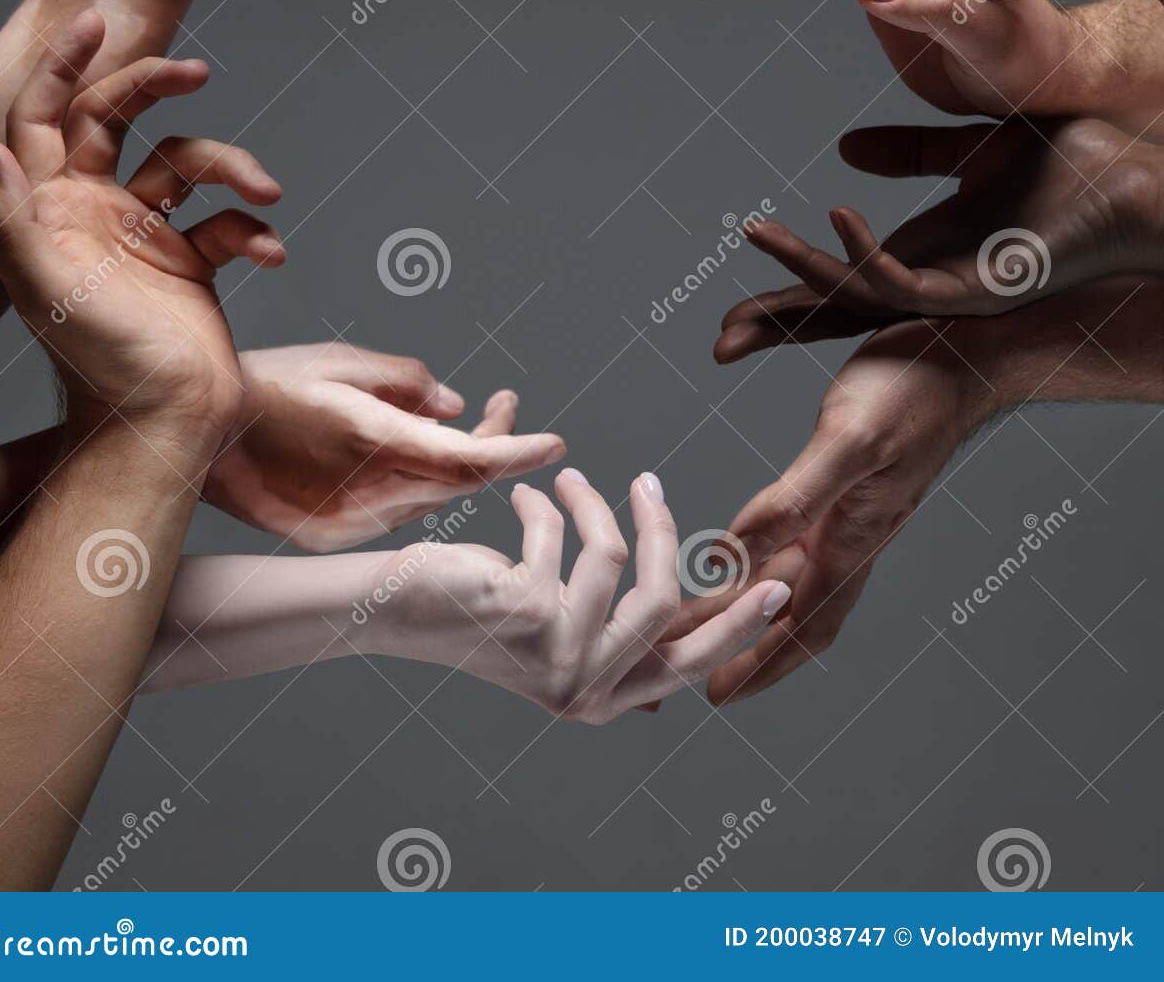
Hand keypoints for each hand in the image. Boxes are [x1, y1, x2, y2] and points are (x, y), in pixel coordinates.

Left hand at [0, 12, 284, 439]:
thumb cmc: (101, 364)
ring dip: (231, 167)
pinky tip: (266, 254)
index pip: (46, 118)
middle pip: (118, 121)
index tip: (98, 22)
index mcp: (50, 211)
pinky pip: (227, 222)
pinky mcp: (192, 263)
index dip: (65, 66)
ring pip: (187, 165)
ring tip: (264, 192)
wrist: (166, 427)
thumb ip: (9, 216)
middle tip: (194, 72)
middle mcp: (93, 214)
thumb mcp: (43, 287)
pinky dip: (252, 231)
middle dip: (155, 87)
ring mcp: (145, 236)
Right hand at [207, 349, 565, 551]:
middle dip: (493, 444)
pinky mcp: (331, 538)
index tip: (556, 441)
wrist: (191, 436)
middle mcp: (366, 492)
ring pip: (430, 497)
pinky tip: (414, 450)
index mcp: (373, 441)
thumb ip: (410, 380)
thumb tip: (460, 405)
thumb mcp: (342, 360)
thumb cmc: (268, 382)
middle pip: (457, 480)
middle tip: (507, 403)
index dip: (518, 451)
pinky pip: (395, 510)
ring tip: (467, 418)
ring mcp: (349, 524)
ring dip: (456, 462)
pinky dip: (416, 481)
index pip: (468, 459)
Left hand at [364, 468, 788, 721]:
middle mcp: (587, 693)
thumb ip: (618, 628)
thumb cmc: (484, 613)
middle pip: (666, 605)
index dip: (740, 625)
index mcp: (605, 702)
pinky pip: (567, 540)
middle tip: (655, 484)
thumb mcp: (562, 629)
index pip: (691, 664)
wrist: (402, 613)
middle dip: (669, 538)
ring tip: (568, 479)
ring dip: (594, 505)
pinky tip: (527, 498)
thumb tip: (688, 604)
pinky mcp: (531, 616)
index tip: (778, 586)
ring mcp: (559, 658)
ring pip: (616, 560)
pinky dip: (549, 509)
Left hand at [671, 316, 996, 704]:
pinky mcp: (847, 485)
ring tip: (694, 618)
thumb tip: (734, 556)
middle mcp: (851, 538)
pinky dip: (762, 556)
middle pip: (791, 614)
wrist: (964, 357)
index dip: (761, 663)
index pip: (803, 625)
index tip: (715, 696)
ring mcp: (851, 514)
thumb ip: (793, 501)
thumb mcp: (849, 442)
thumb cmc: (911, 391)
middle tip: (685, 668)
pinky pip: (796, 540)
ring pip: (791, 578)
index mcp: (854, 541)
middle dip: (742, 648)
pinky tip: (741, 552)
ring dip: (745, 604)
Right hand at [730, 118, 1163, 336]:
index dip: (786, 299)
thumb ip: (911, 154)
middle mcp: (934, 287)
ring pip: (861, 296)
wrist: (1141, 184)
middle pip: (837, 313)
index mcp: (927, 260)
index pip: (839, 289)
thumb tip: (842, 148)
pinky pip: (911, 282)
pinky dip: (867, 253)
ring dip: (805, 271)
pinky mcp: (983, 288)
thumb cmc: (1074, 169)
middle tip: (719, 340)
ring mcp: (955, 294)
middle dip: (778, 325)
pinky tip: (839, 217)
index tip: (732, 313)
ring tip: (756, 233)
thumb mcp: (974, 153)